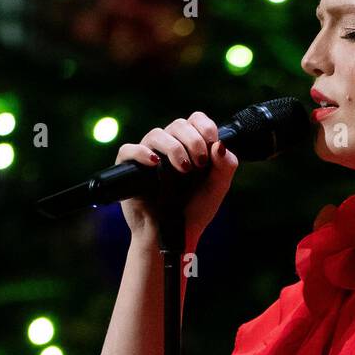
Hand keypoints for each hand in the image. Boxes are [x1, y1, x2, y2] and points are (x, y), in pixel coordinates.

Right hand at [115, 111, 237, 246]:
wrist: (176, 234)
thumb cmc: (195, 210)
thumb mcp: (217, 188)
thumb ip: (225, 166)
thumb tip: (219, 144)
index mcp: (190, 146)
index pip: (196, 120)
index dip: (205, 127)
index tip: (212, 144)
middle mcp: (169, 146)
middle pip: (178, 124)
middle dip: (193, 141)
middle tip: (200, 164)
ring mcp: (148, 156)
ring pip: (156, 134)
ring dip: (173, 148)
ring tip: (183, 169)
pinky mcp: (130, 169)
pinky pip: (128, 150)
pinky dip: (141, 152)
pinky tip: (155, 163)